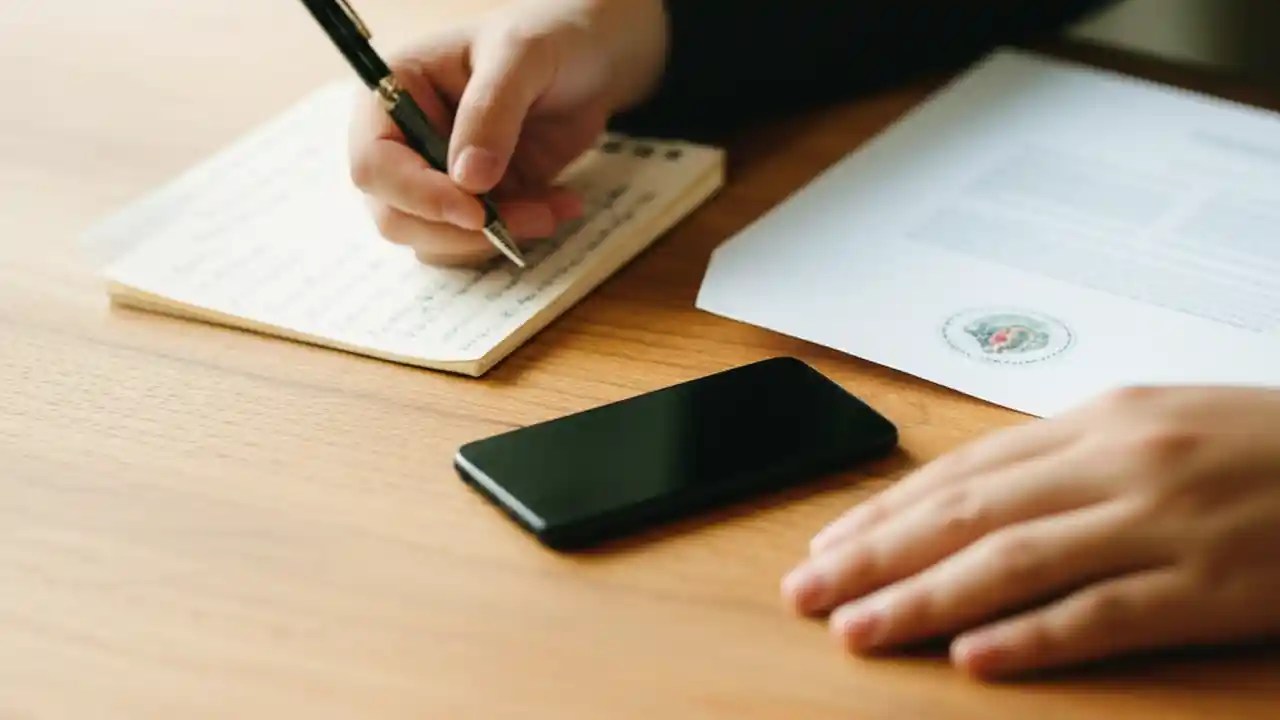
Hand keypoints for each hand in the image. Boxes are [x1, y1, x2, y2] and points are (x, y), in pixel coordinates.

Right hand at [348, 0, 667, 264]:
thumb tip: (469, 181)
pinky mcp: (474, 202)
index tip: (475, 212)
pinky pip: (478, 240)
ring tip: (553, 208)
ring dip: (495, 238)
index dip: (417, 196)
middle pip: (396, 216)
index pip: (374, 163)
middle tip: (531, 218)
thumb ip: (491, 111)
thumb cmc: (546, 37)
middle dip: (461, 230)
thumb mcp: (520, 56)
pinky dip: (518, 235)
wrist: (590, 58)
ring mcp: (437, 176)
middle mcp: (404, 141)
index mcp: (393, 93)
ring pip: (436, 239)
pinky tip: (559, 205)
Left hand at [782, 387, 1279, 678]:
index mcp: (1098, 423)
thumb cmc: (1262, 447)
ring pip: (1015, 562)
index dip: (885, 514)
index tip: (827, 548)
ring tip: (858, 629)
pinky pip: (1104, 614)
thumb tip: (972, 498)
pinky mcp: (1211, 588)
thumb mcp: (1156, 426)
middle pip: (969, 515)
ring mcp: (1163, 527)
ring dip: (925, 599)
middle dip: (877, 556)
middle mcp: (1117, 465)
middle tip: (808, 594)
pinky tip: (974, 658)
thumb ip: (1065, 459)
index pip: (963, 474)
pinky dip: (1033, 637)